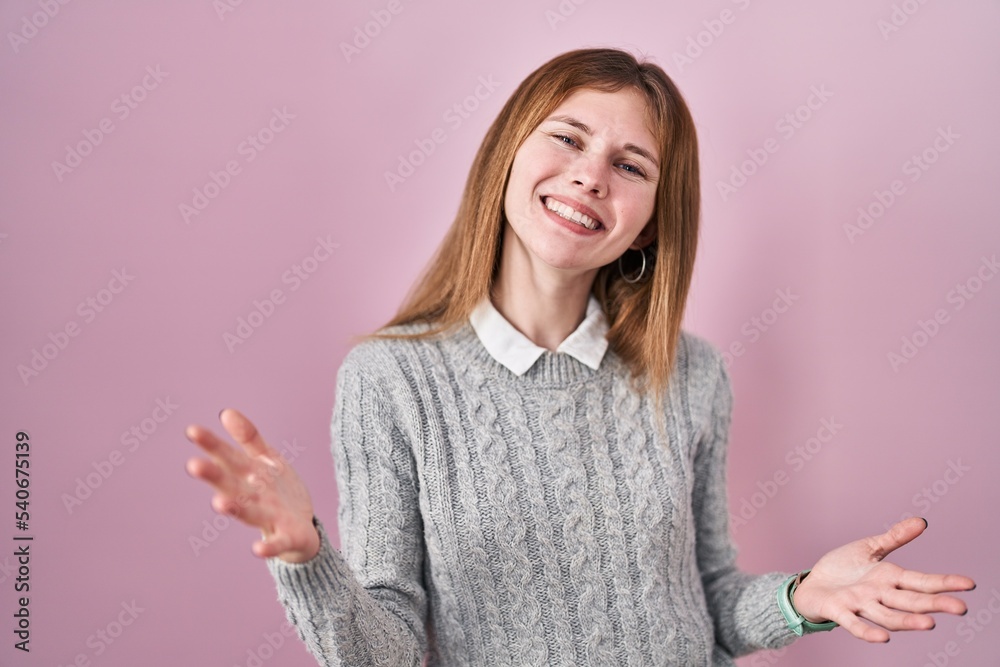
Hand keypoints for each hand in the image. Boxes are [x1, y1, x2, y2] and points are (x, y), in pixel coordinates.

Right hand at [185, 408, 320, 563]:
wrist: (302, 527)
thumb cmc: (276, 491)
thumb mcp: (266, 461)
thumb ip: (248, 438)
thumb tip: (226, 412)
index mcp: (247, 476)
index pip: (226, 458)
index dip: (211, 445)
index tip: (192, 430)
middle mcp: (252, 497)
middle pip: (231, 485)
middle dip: (214, 477)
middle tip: (193, 465)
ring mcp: (267, 518)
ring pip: (248, 513)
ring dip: (234, 509)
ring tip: (218, 504)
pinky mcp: (285, 537)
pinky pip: (276, 543)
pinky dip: (268, 546)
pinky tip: (257, 549)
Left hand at [791, 517, 975, 642]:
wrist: (810, 585)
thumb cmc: (842, 569)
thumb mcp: (869, 549)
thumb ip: (894, 538)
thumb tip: (922, 522)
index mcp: (889, 578)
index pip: (921, 582)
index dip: (944, 583)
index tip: (968, 584)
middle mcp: (879, 595)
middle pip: (910, 601)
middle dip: (934, 605)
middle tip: (960, 608)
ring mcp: (860, 604)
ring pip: (887, 616)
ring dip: (907, 621)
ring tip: (928, 623)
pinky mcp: (839, 611)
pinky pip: (854, 624)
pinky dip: (866, 632)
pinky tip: (882, 639)